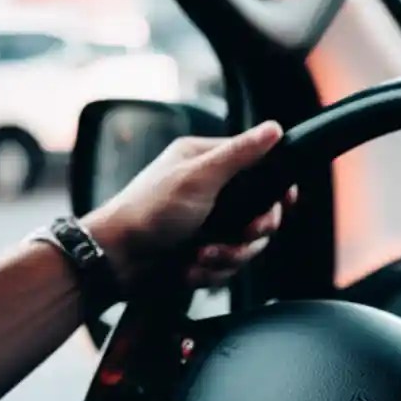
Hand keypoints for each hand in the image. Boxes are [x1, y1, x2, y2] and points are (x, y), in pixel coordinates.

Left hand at [84, 122, 296, 291]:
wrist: (116, 262)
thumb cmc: (148, 211)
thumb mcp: (198, 177)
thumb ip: (239, 154)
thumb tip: (274, 128)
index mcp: (207, 162)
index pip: (260, 167)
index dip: (276, 188)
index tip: (284, 201)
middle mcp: (211, 191)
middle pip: (261, 212)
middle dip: (253, 231)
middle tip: (244, 234)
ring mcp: (207, 224)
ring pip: (247, 245)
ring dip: (228, 256)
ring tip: (203, 256)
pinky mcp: (202, 253)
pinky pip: (228, 267)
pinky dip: (211, 272)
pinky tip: (190, 269)